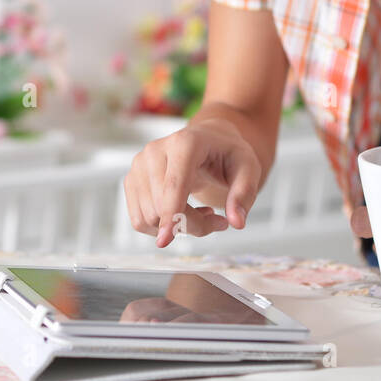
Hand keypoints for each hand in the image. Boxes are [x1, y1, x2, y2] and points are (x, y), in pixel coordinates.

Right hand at [124, 117, 259, 247]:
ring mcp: (139, 164)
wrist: (208, 140)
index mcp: (185, 143)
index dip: (171, 214)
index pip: (174, 185)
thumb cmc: (227, 153)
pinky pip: (139, 219)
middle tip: (217, 219)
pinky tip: (181, 213)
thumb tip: (236, 222)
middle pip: (163, 207)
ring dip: (176, 227)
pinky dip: (160, 226)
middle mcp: (156, 150)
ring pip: (149, 217)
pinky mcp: (131, 179)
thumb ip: (244, 194)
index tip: (165, 240)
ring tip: (201, 213)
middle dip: (191, 224)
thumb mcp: (248, 168)